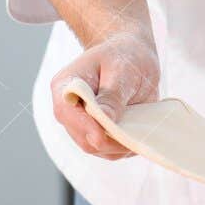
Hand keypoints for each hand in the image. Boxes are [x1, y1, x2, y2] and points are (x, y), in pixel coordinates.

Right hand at [50, 29, 158, 159]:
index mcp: (65, 85)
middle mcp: (69, 109)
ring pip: (95, 147)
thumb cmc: (124, 56)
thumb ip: (112, 96)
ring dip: (118, 145)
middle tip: (133, 134)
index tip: (102, 136)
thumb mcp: (121, 69)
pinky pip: (108, 150)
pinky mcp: (97, 133)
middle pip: (81, 136)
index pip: (66, 111)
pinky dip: (124, 146)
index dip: (84, 126)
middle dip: (107, 140)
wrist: (131, 55)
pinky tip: (137, 132)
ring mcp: (81, 124)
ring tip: (139, 128)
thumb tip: (104, 121)